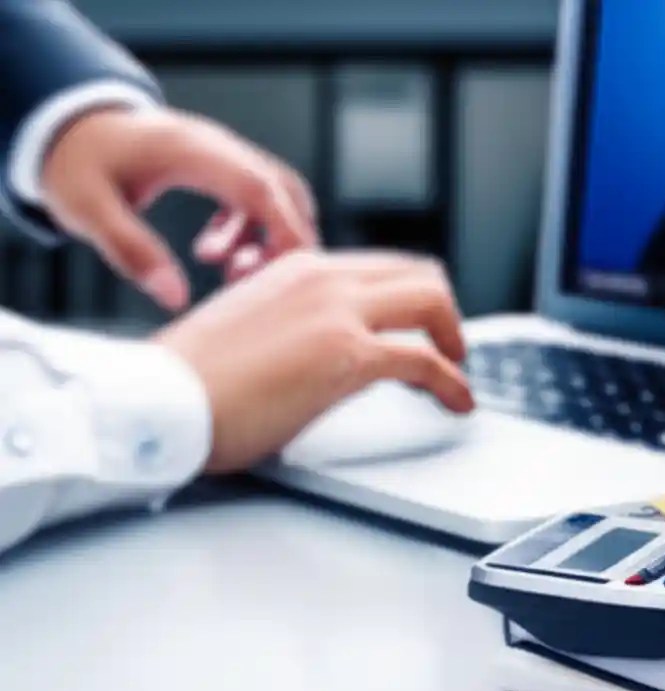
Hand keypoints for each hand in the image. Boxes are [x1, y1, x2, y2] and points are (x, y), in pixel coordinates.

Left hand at [42, 107, 319, 310]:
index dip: (284, 232)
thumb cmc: (75, 162)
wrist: (66, 125)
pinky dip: (251, 228)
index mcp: (192, 150)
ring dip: (268, 236)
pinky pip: (257, 195)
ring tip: (230, 272)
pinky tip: (214, 253)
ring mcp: (223, 153)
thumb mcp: (88, 209)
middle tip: (251, 281)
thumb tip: (176, 298)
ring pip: (276, 194)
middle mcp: (218, 146)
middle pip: (284, 190)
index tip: (284, 273)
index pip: (261, 188)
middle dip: (284, 240)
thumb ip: (131, 251)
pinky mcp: (219, 165)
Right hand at [154, 250, 473, 473]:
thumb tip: (326, 350)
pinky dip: (452, 382)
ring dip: (454, 339)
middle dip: (443, 312)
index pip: (380, 266)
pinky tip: (457, 402)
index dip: (412, 297)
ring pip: (432, 303)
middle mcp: (323, 277)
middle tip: (451, 345)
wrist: (158, 400)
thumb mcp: (254, 326)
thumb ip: (297, 323)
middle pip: (419, 275)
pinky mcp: (348, 354)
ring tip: (458, 372)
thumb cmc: (190, 379)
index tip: (421, 324)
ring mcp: (338, 312)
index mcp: (297, 266)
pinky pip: (425, 360)